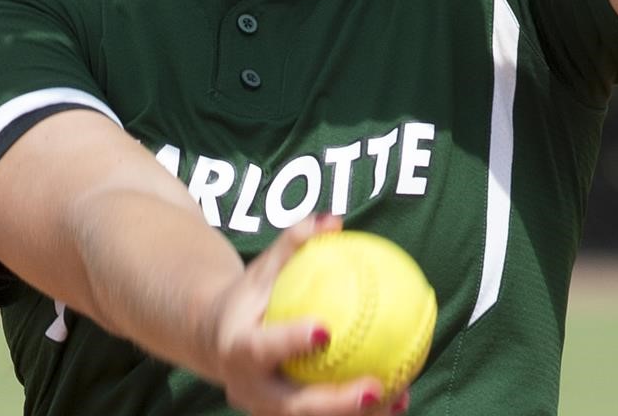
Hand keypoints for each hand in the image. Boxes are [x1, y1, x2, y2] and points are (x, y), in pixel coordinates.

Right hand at [207, 215, 408, 415]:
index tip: (326, 330)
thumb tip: (333, 220)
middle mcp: (250, 389)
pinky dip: (363, 413)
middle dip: (335, 403)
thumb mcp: (263, 269)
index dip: (291, 342)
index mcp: (238, 349)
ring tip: (400, 397)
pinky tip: (401, 398)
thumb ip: (294, 243)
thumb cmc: (249, 297)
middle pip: (293, 406)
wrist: (216, 341)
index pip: (262, 348)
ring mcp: (267, 411)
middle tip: (374, 387)